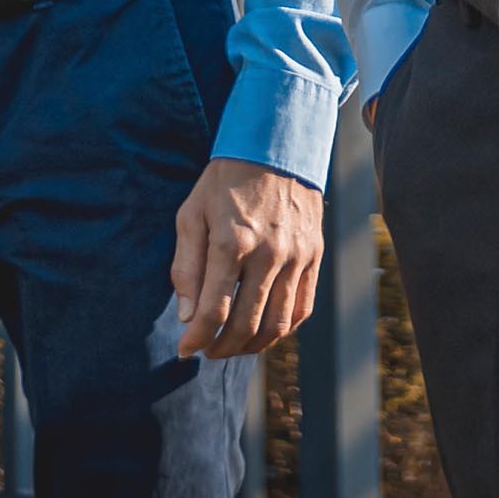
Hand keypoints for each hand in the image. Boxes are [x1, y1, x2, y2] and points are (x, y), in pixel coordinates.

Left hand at [170, 157, 325, 359]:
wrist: (276, 147)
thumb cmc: (226, 181)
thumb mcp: (192, 214)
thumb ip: (186, 267)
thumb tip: (187, 317)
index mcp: (232, 242)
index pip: (213, 311)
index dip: (196, 339)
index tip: (185, 349)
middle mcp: (268, 254)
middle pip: (245, 324)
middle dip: (221, 348)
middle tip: (207, 350)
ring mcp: (296, 256)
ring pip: (277, 324)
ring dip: (251, 346)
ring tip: (233, 345)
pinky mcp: (314, 255)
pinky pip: (302, 308)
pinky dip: (282, 330)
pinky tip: (263, 330)